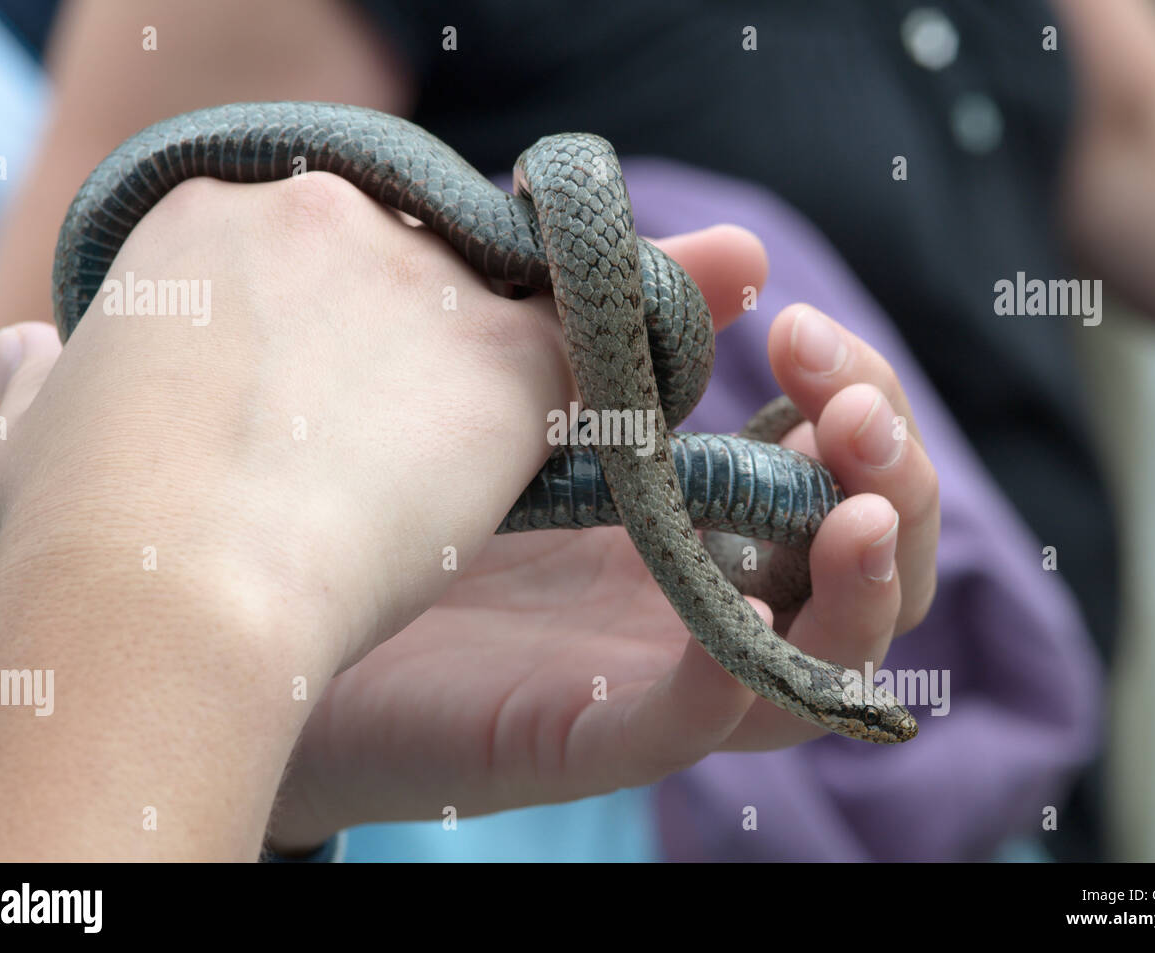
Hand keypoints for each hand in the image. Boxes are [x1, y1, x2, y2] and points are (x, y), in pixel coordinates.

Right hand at [0, 172, 587, 857]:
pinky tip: (535, 468)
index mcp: (212, 214)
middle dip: (409, 344)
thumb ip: (49, 381)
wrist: (171, 591)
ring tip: (447, 478)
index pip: (311, 246)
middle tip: (389, 448)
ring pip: (492, 308)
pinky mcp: (506, 353)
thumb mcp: (30, 437)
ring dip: (483, 380)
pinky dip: (568, 404)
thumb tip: (32, 351)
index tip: (319, 402)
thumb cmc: (82, 534)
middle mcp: (327, 215)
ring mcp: (424, 276)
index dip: (328, 328)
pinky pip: (569, 357)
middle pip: (410, 263)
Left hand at [268, 236, 940, 848]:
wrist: (262, 607)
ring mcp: (648, 673)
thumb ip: (629, 331)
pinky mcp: (580, 738)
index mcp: (696, 509)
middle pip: (866, 567)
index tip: (792, 320)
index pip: (838, 468)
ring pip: (817, 668)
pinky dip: (729, 681)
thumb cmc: (389, 486)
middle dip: (892, 477)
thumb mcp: (522, 390)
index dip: (859, 395)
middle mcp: (696, 595)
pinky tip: (731, 629)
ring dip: (860, 589)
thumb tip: (744, 250)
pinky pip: (689, 728)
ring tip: (851, 507)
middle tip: (842, 405)